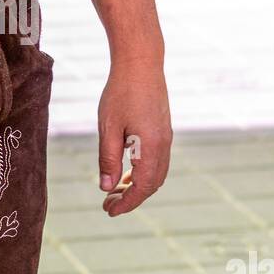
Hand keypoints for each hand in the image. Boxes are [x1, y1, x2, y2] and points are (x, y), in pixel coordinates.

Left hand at [97, 58, 170, 216]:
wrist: (141, 62)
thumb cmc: (121, 92)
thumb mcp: (109, 128)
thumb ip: (109, 159)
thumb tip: (107, 187)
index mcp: (151, 147)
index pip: (142, 188)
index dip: (126, 203)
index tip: (108, 210)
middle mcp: (164, 145)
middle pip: (152, 184)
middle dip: (131, 197)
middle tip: (108, 204)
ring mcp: (166, 136)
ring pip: (156, 173)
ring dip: (137, 185)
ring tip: (114, 190)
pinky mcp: (163, 129)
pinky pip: (157, 160)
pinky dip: (142, 171)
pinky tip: (126, 170)